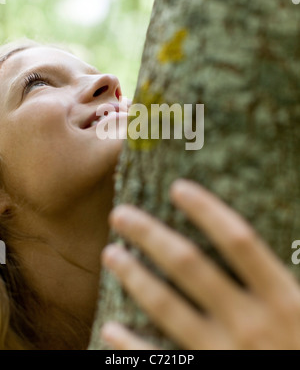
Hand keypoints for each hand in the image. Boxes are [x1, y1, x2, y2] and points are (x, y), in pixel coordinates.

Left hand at [100, 179, 299, 349]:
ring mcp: (224, 355)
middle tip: (120, 215)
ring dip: (134, 277)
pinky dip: (131, 347)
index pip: (238, 240)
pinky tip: (109, 329)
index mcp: (283, 300)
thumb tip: (248, 243)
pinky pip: (160, 362)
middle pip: (190, 265)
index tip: (178, 187)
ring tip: (110, 254)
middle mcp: (249, 323)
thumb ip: (280, 280)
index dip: (207, 210)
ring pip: (166, 307)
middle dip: (151, 236)